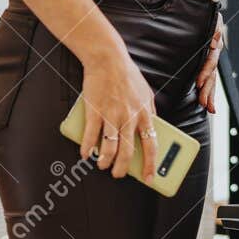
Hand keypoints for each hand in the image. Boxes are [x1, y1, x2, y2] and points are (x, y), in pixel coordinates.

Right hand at [78, 46, 157, 183]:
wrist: (108, 59)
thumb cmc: (128, 77)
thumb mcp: (147, 94)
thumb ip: (150, 113)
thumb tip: (152, 130)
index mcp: (145, 114)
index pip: (152, 145)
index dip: (152, 165)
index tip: (151, 178)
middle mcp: (129, 117)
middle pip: (128, 151)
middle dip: (123, 168)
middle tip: (118, 174)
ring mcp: (111, 115)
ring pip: (109, 147)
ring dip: (104, 160)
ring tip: (102, 165)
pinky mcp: (94, 111)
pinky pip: (91, 135)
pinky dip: (87, 147)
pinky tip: (86, 153)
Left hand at [194, 15, 223, 112]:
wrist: (205, 7)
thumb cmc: (204, 11)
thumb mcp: (211, 17)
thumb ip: (214, 28)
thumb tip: (214, 44)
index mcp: (214, 43)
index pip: (211, 61)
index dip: (205, 72)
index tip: (199, 83)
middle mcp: (215, 52)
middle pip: (213, 74)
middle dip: (208, 90)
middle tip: (204, 104)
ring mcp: (212, 57)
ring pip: (213, 79)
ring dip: (210, 94)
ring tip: (209, 108)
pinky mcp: (208, 60)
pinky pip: (210, 78)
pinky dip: (209, 91)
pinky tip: (208, 103)